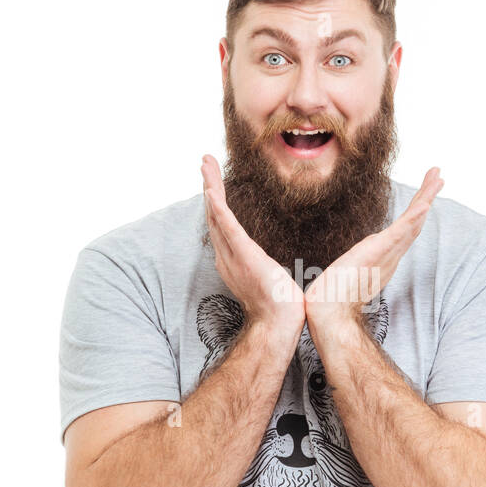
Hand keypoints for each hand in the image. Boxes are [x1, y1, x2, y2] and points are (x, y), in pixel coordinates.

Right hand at [201, 155, 305, 336]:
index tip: (214, 182)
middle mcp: (227, 257)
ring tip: (205, 164)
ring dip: (210, 186)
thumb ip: (270, 265)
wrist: (279, 324)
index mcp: (234, 261)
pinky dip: (218, 206)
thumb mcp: (273, 278)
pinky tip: (211, 189)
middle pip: (213, 214)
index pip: (222, 225)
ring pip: (216, 214)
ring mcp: (233, 256)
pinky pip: (227, 226)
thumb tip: (279, 259)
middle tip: (205, 162)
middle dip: (209, 186)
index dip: (215, 201)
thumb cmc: (280, 307)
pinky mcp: (244, 255)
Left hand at [304, 167, 443, 330]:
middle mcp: (390, 255)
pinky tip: (425, 204)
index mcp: (384, 258)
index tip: (425, 196)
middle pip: (414, 222)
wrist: (328, 312)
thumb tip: (348, 264)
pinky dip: (414, 218)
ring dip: (426, 198)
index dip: (417, 212)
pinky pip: (400, 233)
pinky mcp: (378, 253)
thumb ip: (351, 266)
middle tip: (438, 176)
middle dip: (426, 197)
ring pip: (412, 222)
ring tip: (437, 178)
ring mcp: (386, 254)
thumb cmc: (332, 298)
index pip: (404, 230)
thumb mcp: (344, 274)